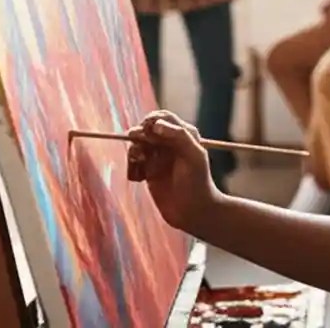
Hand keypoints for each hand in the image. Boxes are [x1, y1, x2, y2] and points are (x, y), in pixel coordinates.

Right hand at [127, 110, 219, 232]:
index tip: (147, 131)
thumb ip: (178, 136)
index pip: (163, 117)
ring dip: (134, 152)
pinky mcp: (149, 171)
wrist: (193, 212)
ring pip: (137, 145)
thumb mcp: (193, 156)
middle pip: (146, 129)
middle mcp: (169, 143)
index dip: (152, 121)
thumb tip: (157, 125)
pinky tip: (138, 178)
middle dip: (140, 138)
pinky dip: (132, 167)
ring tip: (139, 167)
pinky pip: (133, 162)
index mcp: (183, 134)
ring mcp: (158, 157)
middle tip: (140, 153)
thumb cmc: (197, 183)